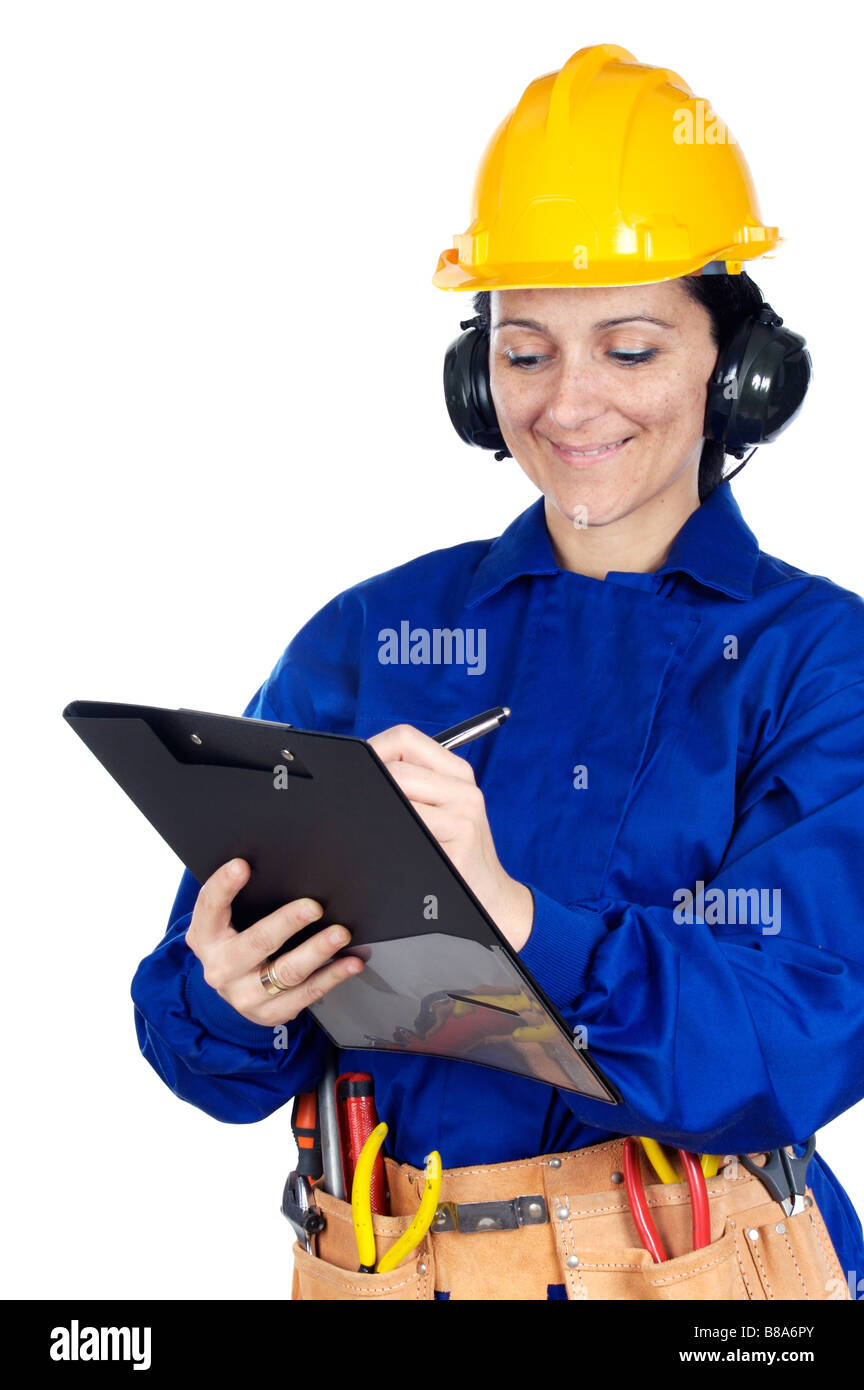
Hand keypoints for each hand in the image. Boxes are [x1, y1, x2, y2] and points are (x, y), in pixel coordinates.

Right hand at [185, 858, 363, 1025]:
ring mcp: (244, 994)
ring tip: (340, 934)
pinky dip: (332, 975)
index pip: (210, 907)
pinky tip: (350, 962)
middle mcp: (221, 968)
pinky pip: (307, 993)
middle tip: (313, 907)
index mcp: (205, 937)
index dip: (224, 885)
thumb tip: (286, 870)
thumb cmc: (235, 942)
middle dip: (287, 922)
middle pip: (256, 942)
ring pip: (286, 972)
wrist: (233, 989)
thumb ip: (243, 899)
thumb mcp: (227, 921)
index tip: (242, 866)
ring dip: (318, 951)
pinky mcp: (269, 1013)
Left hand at [368, 723, 533, 951]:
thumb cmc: (454, 852)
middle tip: (353, 808)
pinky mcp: (459, 847)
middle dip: (367, 785)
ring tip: (372, 831)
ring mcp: (464, 818)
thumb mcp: (443, 810)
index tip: (356, 772)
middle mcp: (464, 790)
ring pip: (398, 797)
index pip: (405, 738)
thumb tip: (356, 770)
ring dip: (375, 813)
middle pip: (396, 769)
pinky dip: (387, 838)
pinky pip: (406, 831)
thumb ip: (408, 784)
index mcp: (458, 773)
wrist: (491, 897)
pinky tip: (388, 851)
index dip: (373, 750)